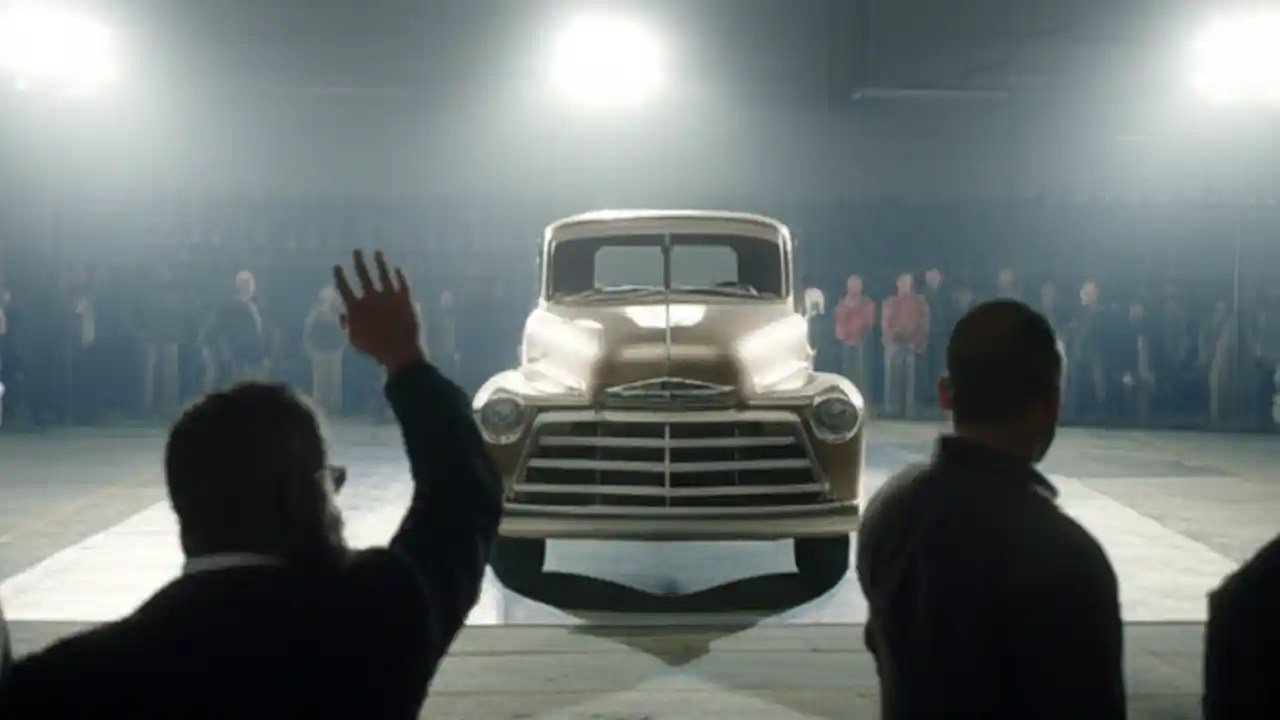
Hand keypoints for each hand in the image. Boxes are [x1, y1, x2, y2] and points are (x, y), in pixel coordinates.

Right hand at [333, 250, 423, 373]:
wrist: (399, 351)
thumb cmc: (374, 348)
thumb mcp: (354, 340)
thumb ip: (347, 324)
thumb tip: (341, 314)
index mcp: (356, 307)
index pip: (344, 287)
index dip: (340, 276)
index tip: (337, 266)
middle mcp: (372, 297)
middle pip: (363, 274)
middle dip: (359, 261)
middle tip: (357, 250)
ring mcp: (389, 296)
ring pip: (384, 274)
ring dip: (380, 262)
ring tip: (378, 252)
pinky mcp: (405, 299)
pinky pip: (402, 283)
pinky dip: (400, 275)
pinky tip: (398, 268)